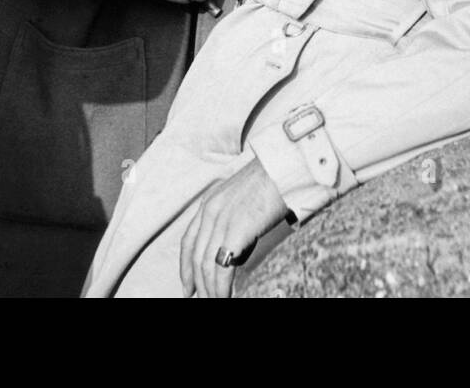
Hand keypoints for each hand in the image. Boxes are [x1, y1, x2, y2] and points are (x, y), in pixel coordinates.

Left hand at [180, 158, 286, 297]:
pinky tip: (224, 296)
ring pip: (206, 265)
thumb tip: (236, 251)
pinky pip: (222, 267)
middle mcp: (210, 211)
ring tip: (215, 301)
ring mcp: (221, 220)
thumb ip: (232, 219)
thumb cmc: (271, 181)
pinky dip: (221, 287)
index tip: (187, 286)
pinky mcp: (236, 230)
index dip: (186, 266)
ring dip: (210, 289)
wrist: (284, 167)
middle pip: (196, 257)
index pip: (189, 241)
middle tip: (202, 299)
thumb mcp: (241, 198)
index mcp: (209, 202)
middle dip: (197, 283)